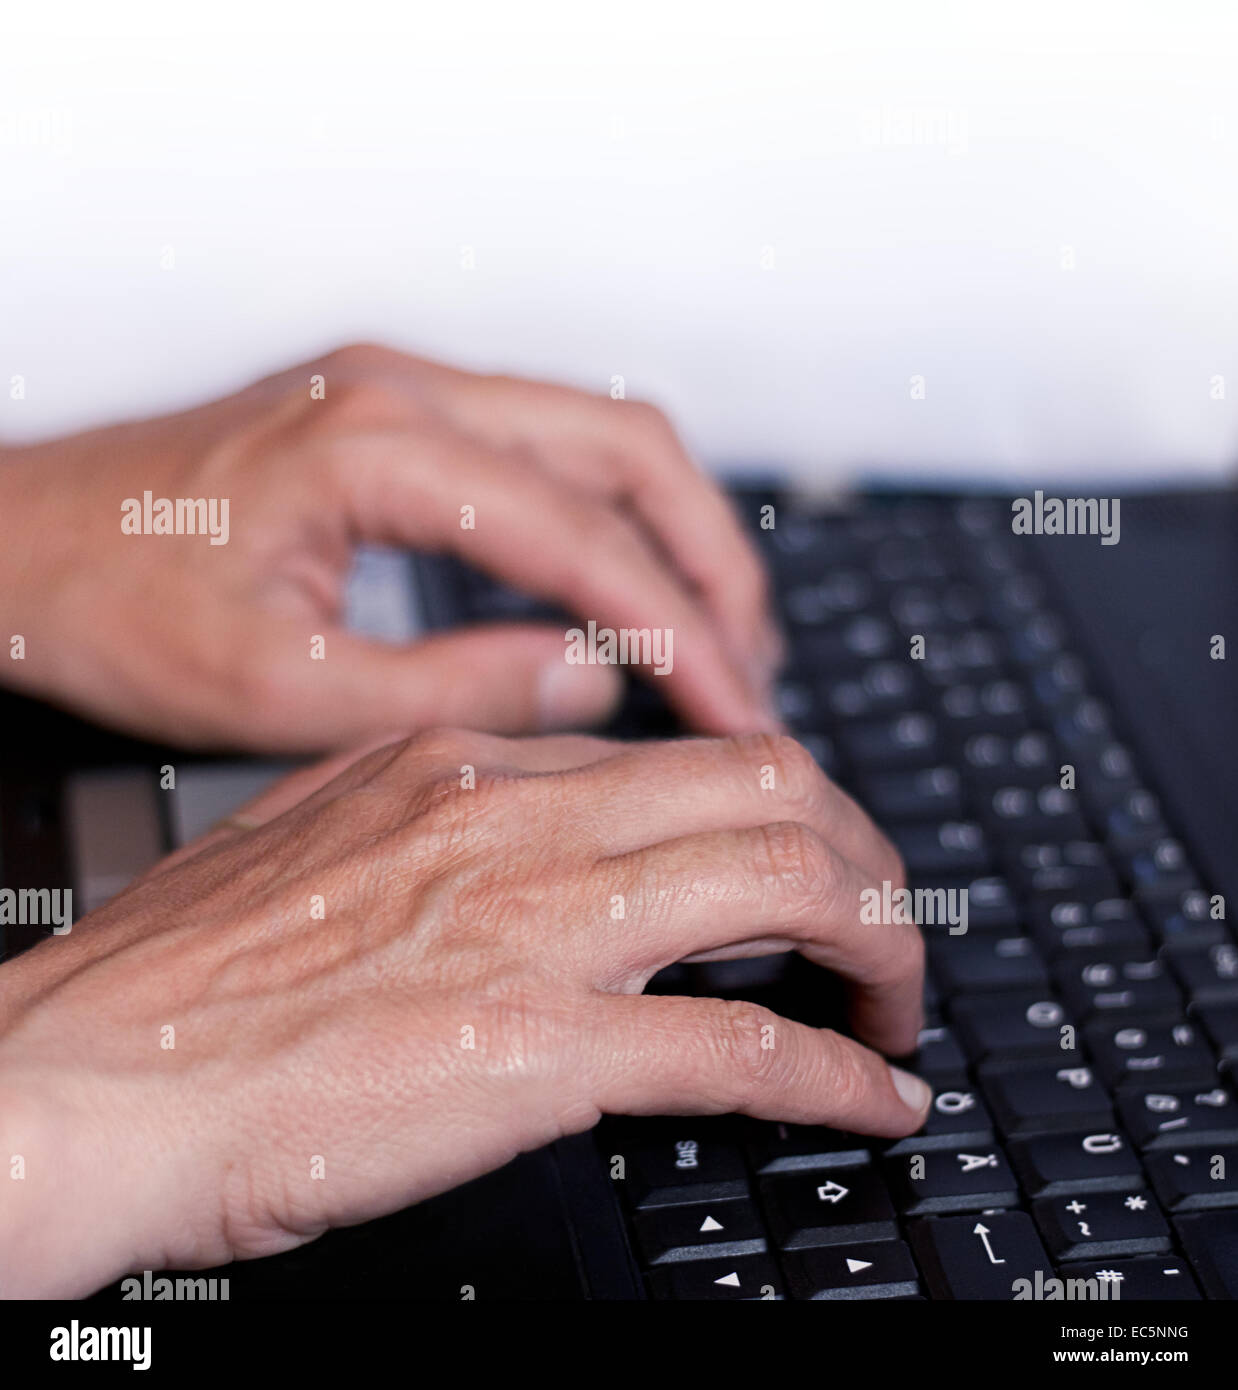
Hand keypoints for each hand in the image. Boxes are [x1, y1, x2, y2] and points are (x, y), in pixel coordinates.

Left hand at [0, 345, 780, 751]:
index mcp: (377, 444)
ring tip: (718, 641)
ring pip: (604, 439)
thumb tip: (592, 678)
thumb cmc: (107, 600)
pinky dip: (614, 522)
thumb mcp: (275, 684)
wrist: (13, 542)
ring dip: (677, 535)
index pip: (585, 535)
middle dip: (715, 562)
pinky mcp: (400, 416)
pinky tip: (627, 595)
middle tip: (757, 672)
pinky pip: (551, 451)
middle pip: (632, 450)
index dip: (681, 630)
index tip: (739, 711)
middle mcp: (407, 391)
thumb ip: (451, 687)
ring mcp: (406, 391)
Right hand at [0, 730, 925, 1296]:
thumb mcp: (323, 835)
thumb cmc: (181, 975)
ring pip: (786, 886)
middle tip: (882, 918)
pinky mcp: (538, 1053)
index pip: (681, 751)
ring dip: (876, 944)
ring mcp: (537, 930)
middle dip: (860, 852)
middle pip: (769, 789)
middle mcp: (519, 821)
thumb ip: (445, 813)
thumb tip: (546, 819)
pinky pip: (743, 1051)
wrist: (88, 1077)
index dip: (776, 803)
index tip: (802, 852)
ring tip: (898, 998)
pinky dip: (836, 1075)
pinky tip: (874, 1100)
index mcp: (464, 763)